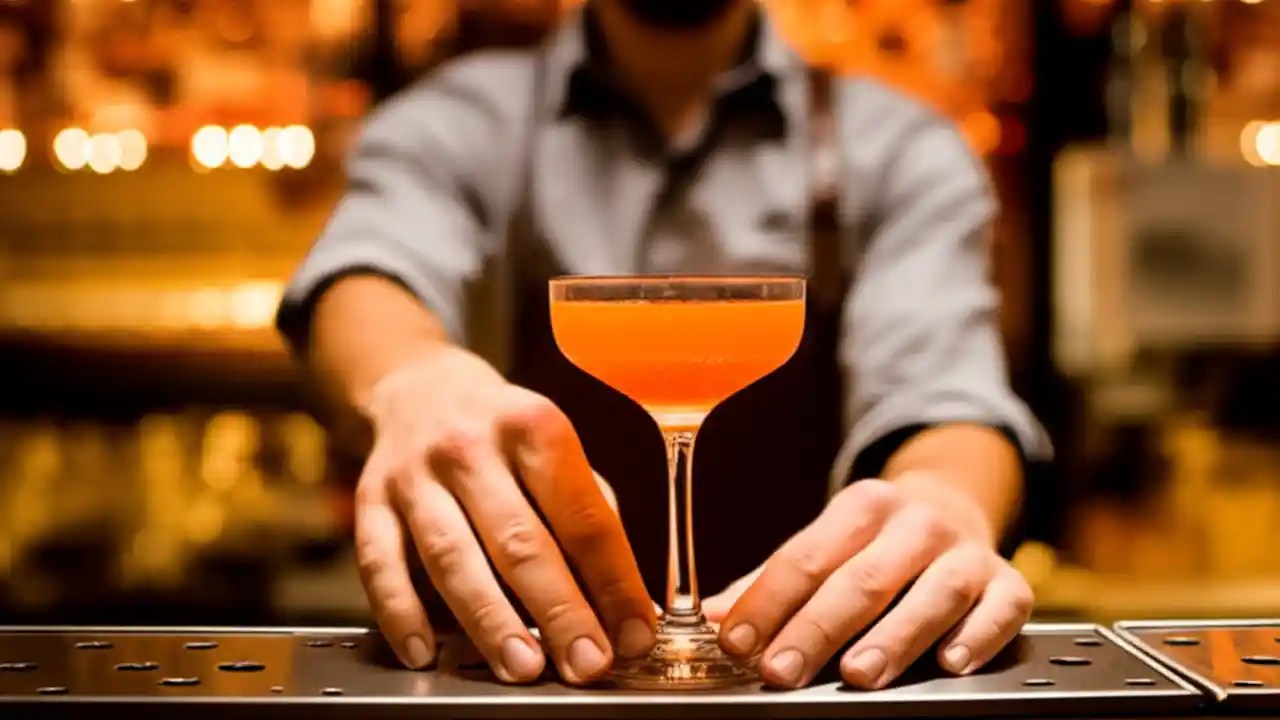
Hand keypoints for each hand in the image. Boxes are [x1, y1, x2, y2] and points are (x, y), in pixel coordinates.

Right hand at [354, 347, 654, 683]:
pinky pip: (380, 564)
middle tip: (585, 662)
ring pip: (452, 557)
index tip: (633, 634)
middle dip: (558, 610)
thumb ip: (587, 514)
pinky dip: (401, 613)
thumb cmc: (503, 433)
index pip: (583, 517)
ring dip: (490, 620)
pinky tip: (425, 653)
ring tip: (522, 667)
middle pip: (519, 540)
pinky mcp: (371, 501)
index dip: (614, 582)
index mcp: (534, 428)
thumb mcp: (554, 448)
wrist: (420, 388)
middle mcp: (471, 448)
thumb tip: (621, 600)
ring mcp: (415, 475)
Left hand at [705, 478, 1031, 689]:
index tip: (738, 640)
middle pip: (864, 577)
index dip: (768, 600)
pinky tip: (952, 661)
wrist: (955, 509)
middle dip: (819, 627)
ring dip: (896, 635)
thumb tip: (715, 617)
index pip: (806, 555)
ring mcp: (966, 551)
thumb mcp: (824, 548)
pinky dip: (979, 634)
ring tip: (859, 673)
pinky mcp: (1009, 582)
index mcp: (862, 506)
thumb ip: (772, 584)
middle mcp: (917, 522)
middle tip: (784, 669)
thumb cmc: (875, 544)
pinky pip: (1003, 606)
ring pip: (934, 591)